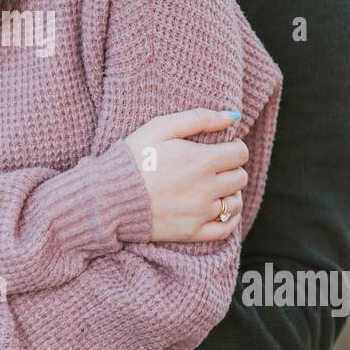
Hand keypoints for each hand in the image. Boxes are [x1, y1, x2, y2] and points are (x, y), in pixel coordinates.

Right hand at [124, 108, 248, 241]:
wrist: (109, 196)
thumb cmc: (133, 157)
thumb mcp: (160, 127)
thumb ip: (199, 118)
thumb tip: (233, 117)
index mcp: (201, 160)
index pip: (240, 153)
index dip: (233, 147)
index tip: (222, 147)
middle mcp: (206, 188)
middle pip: (240, 177)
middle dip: (231, 168)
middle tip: (213, 166)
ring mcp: (200, 213)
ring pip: (236, 202)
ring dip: (230, 193)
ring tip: (214, 187)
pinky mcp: (192, 232)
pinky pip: (227, 228)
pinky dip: (229, 218)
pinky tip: (219, 209)